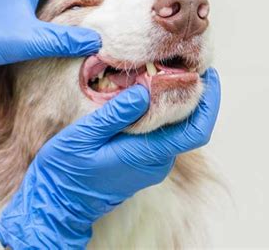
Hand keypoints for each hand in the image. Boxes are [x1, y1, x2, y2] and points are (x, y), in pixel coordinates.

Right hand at [0, 68, 220, 248]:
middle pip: (189, 127)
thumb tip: (146, 90)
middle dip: (194, 96)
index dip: (209, 102)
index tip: (208, 75)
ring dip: (177, 104)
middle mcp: (156, 163)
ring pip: (175, 131)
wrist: (59, 203)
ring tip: (163, 75)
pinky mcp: (142, 164)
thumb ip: (116, 114)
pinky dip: (162, 114)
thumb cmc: (66, 170)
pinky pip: (161, 136)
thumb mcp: (84, 136)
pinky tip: (147, 97)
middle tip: (182, 66)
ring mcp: (151, 166)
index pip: (195, 130)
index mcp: (146, 155)